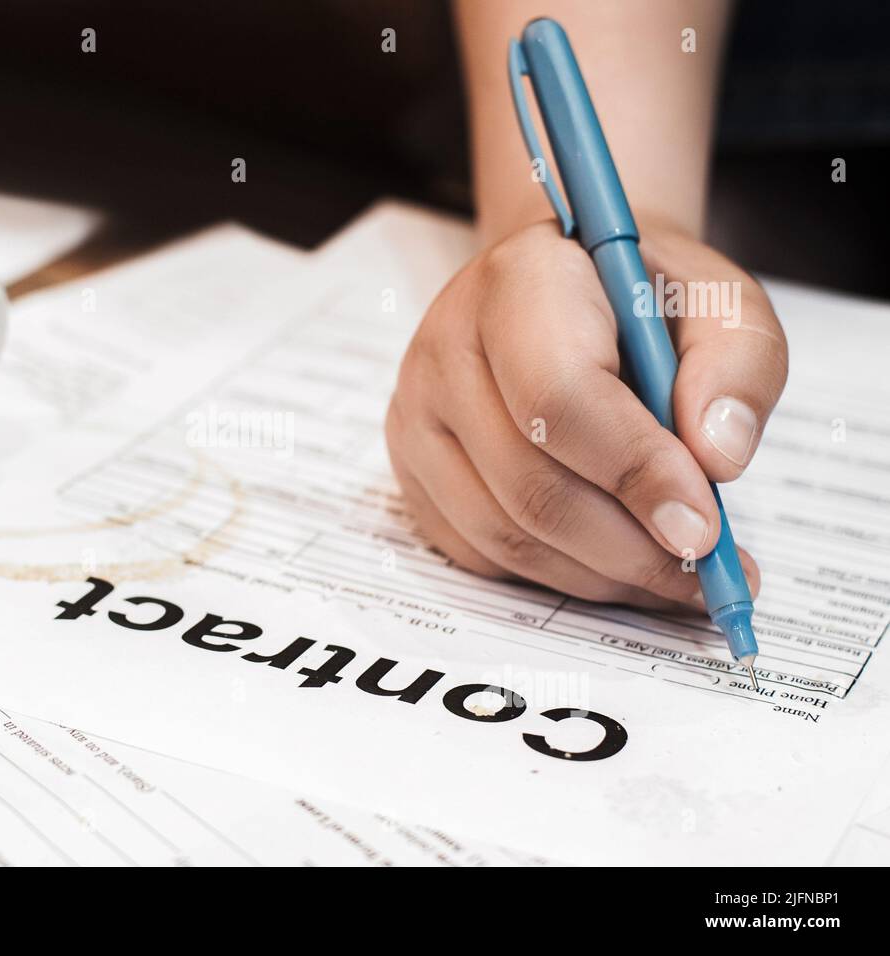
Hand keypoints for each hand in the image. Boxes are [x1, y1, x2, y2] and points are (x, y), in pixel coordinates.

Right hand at [385, 219, 787, 610]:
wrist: (565, 287)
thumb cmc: (641, 296)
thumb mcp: (718, 299)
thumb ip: (739, 364)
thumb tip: (718, 461)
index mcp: (519, 283)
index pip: (559, 397)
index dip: (635, 472)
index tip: (705, 530)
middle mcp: (446, 348)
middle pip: (530, 486)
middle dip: (631, 550)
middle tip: (707, 574)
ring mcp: (416, 415)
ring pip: (504, 536)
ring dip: (600, 576)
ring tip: (674, 575)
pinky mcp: (412, 469)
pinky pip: (481, 555)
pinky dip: (559, 577)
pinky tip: (615, 564)